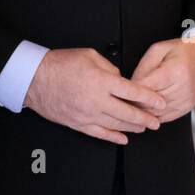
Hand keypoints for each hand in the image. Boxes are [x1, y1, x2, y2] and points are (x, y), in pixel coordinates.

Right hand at [23, 48, 164, 144]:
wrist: (35, 79)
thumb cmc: (60, 64)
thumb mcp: (89, 56)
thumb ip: (109, 68)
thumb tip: (120, 79)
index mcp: (102, 81)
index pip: (133, 93)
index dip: (150, 99)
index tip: (160, 103)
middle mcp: (97, 100)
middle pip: (129, 113)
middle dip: (146, 118)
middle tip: (156, 120)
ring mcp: (87, 115)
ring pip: (117, 125)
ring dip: (133, 128)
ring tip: (144, 128)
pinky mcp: (78, 123)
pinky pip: (100, 134)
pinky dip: (114, 137)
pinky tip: (123, 139)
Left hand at [130, 38, 194, 121]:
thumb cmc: (184, 51)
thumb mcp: (159, 49)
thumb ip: (144, 66)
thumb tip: (132, 83)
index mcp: (174, 72)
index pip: (146, 87)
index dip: (131, 90)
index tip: (121, 90)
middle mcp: (182, 88)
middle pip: (150, 102)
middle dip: (135, 102)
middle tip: (123, 100)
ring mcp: (185, 100)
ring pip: (157, 113)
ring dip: (144, 111)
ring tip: (133, 106)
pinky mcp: (187, 108)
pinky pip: (166, 118)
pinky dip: (154, 115)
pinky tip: (147, 110)